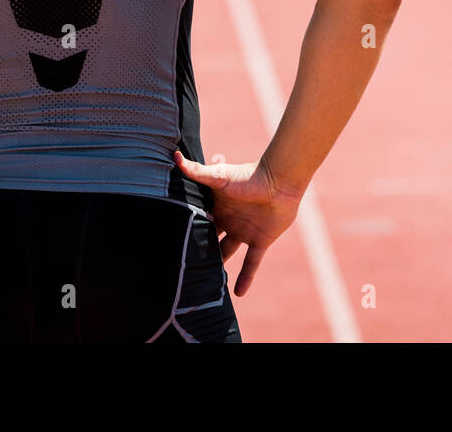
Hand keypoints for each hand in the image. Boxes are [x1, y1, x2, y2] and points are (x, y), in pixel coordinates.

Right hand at [173, 151, 303, 296]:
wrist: (281, 181)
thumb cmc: (249, 174)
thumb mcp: (219, 176)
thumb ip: (197, 171)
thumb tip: (175, 157)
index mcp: (216, 206)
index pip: (198, 221)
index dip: (187, 230)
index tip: (170, 244)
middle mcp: (228, 220)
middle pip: (210, 239)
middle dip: (198, 250)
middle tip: (182, 267)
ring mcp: (244, 231)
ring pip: (227, 252)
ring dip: (218, 266)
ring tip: (203, 284)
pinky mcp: (260, 241)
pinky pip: (251, 263)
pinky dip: (245, 278)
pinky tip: (237, 295)